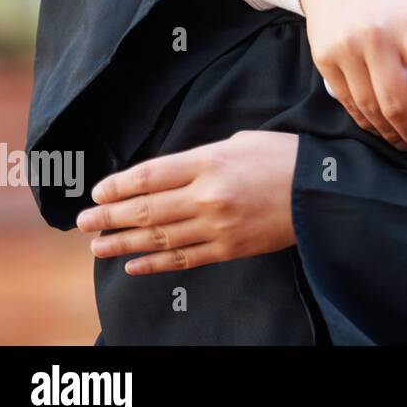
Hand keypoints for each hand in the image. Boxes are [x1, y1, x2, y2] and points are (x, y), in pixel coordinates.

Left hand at [78, 131, 298, 274]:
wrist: (324, 191)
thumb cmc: (285, 157)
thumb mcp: (242, 141)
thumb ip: (203, 157)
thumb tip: (171, 173)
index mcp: (210, 162)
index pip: (150, 176)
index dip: (118, 186)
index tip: (98, 194)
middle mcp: (207, 195)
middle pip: (146, 209)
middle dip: (109, 217)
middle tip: (82, 223)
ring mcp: (217, 225)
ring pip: (158, 238)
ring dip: (123, 244)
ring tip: (97, 247)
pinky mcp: (230, 248)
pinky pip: (184, 258)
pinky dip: (155, 263)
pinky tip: (135, 265)